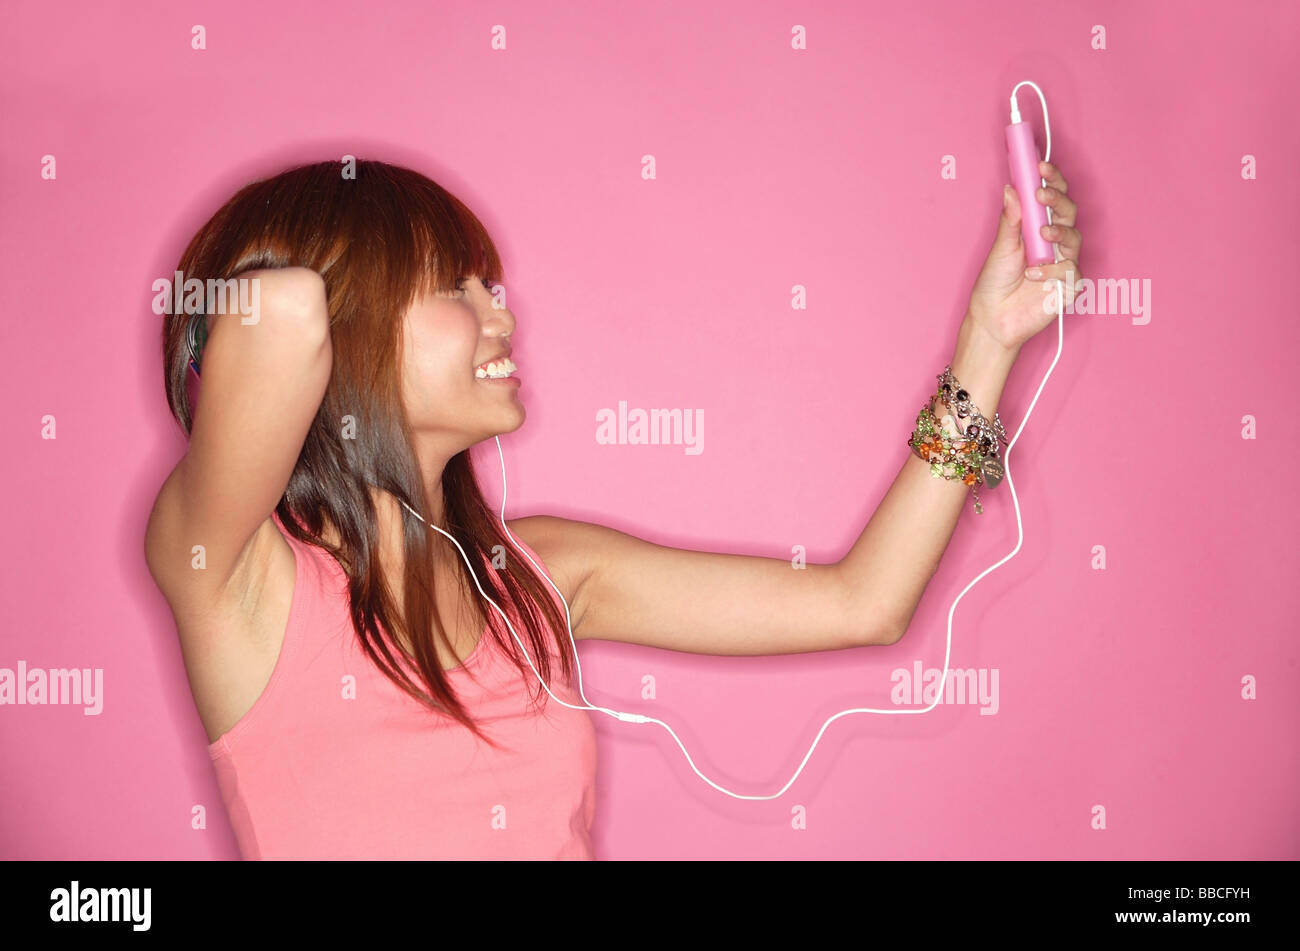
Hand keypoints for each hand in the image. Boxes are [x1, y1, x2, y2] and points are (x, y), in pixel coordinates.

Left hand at [964, 161, 1082, 351]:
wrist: (993, 319)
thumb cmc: (995, 284)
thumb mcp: (1000, 248)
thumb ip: (1010, 220)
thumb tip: (1011, 189)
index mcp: (1038, 228)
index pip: (1051, 198)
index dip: (1050, 180)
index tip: (1040, 166)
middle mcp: (1054, 243)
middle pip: (1069, 212)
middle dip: (1058, 199)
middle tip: (1042, 194)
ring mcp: (1063, 262)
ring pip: (1075, 238)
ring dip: (1058, 232)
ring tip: (1041, 235)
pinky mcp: (1068, 286)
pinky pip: (1070, 270)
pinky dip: (1052, 270)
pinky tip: (1033, 275)